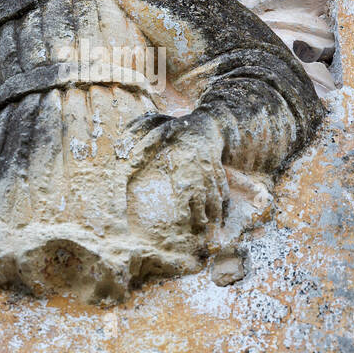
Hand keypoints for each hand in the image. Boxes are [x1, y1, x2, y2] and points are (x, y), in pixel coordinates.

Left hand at [128, 111, 228, 232]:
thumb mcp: (162, 133)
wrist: (207, 123)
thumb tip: (129, 159)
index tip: (180, 219)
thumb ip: (146, 146)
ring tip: (214, 225)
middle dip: (202, 215)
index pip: (183, 191)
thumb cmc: (183, 129)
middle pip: (202, 199)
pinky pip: (223, 188)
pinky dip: (224, 200)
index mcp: (186, 167)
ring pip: (216, 196)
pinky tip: (223, 210)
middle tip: (200, 229)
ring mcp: (212, 173)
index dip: (182, 206)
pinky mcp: (219, 171)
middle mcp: (200, 173)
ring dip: (215, 211)